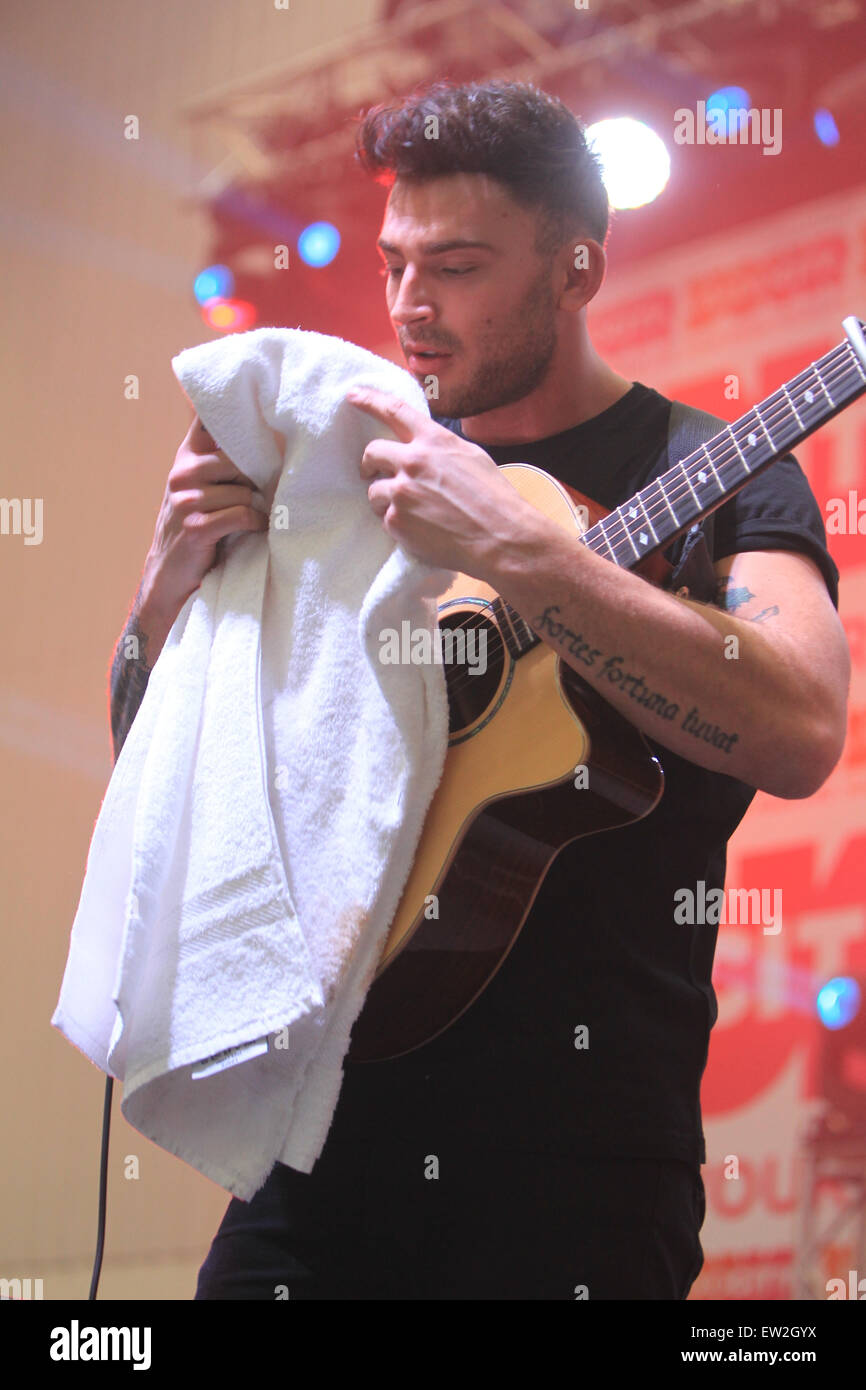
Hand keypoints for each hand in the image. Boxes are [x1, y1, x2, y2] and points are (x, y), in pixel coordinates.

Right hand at [141, 414, 268, 617]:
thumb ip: (218, 459)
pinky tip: (256, 528)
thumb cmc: (196, 524)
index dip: (230, 411)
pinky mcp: (196, 527)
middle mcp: (182, 474)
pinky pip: (241, 515)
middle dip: (256, 478)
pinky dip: (255, 523)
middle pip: (238, 461)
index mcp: (185, 457)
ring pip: (243, 492)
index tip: (258, 403)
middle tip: (264, 492)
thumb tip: (266, 434)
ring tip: (258, 514)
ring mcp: (186, 501)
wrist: (169, 572)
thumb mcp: (199, 485)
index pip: (205, 419)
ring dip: (257, 507)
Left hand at [346, 386, 534, 579]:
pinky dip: (398, 523)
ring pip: (374, 490)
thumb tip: (424, 447)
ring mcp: (401, 493)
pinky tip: (421, 530)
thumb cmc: (494, 498)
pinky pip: (385, 518)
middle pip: (372, 452)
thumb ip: (440, 447)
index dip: (369, 400)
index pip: (394, 411)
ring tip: (410, 511)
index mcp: (434, 440)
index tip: (353, 395)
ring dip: (384, 498)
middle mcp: (413, 461)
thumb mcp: (471, 456)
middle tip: (372, 472)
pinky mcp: (396, 522)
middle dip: (370, 463)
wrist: (499, 538)